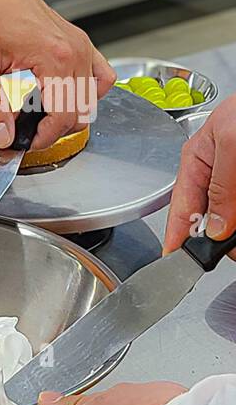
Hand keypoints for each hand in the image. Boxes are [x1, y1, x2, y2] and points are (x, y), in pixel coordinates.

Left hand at [0, 0, 114, 149]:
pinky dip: (89, 93)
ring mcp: (83, 48)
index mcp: (54, 57)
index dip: (44, 137)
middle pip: (80, 113)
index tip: (24, 142)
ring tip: (38, 110)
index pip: (64, 116)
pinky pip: (102, 78)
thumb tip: (3, 136)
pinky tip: (64, 94)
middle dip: (53, 129)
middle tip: (25, 127)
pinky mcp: (82, 45)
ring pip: (93, 100)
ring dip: (69, 113)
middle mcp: (76, 52)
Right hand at [164, 96, 235, 257]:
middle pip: (207, 220)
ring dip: (232, 233)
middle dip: (215, 238)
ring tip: (235, 242)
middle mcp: (214, 176)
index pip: (179, 206)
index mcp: (197, 161)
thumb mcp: (230, 142)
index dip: (174, 235)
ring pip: (227, 221)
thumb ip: (221, 184)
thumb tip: (215, 226)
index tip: (174, 261)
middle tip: (228, 251)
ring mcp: (231, 185)